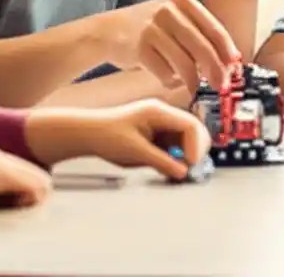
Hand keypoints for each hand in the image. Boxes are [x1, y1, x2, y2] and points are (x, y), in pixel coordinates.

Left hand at [25, 100, 210, 180]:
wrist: (87, 133)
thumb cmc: (106, 137)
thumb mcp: (135, 152)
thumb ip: (162, 162)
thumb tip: (183, 172)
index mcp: (159, 112)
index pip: (190, 125)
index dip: (196, 145)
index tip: (191, 164)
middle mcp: (163, 115)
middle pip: (193, 130)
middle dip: (196, 150)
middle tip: (191, 169)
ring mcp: (160, 123)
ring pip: (185, 139)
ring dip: (186, 154)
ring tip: (179, 170)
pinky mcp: (156, 133)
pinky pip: (174, 144)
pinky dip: (176, 156)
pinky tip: (170, 167)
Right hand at [106, 0, 239, 91]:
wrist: (105, 31)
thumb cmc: (147, 29)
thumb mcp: (173, 19)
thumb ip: (198, 33)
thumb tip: (230, 60)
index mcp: (183, 2)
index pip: (214, 29)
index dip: (227, 52)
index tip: (234, 68)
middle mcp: (168, 11)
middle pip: (202, 47)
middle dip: (215, 71)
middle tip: (220, 85)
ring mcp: (152, 28)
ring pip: (185, 62)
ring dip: (193, 81)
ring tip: (194, 88)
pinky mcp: (139, 47)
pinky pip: (164, 71)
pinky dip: (170, 81)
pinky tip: (168, 80)